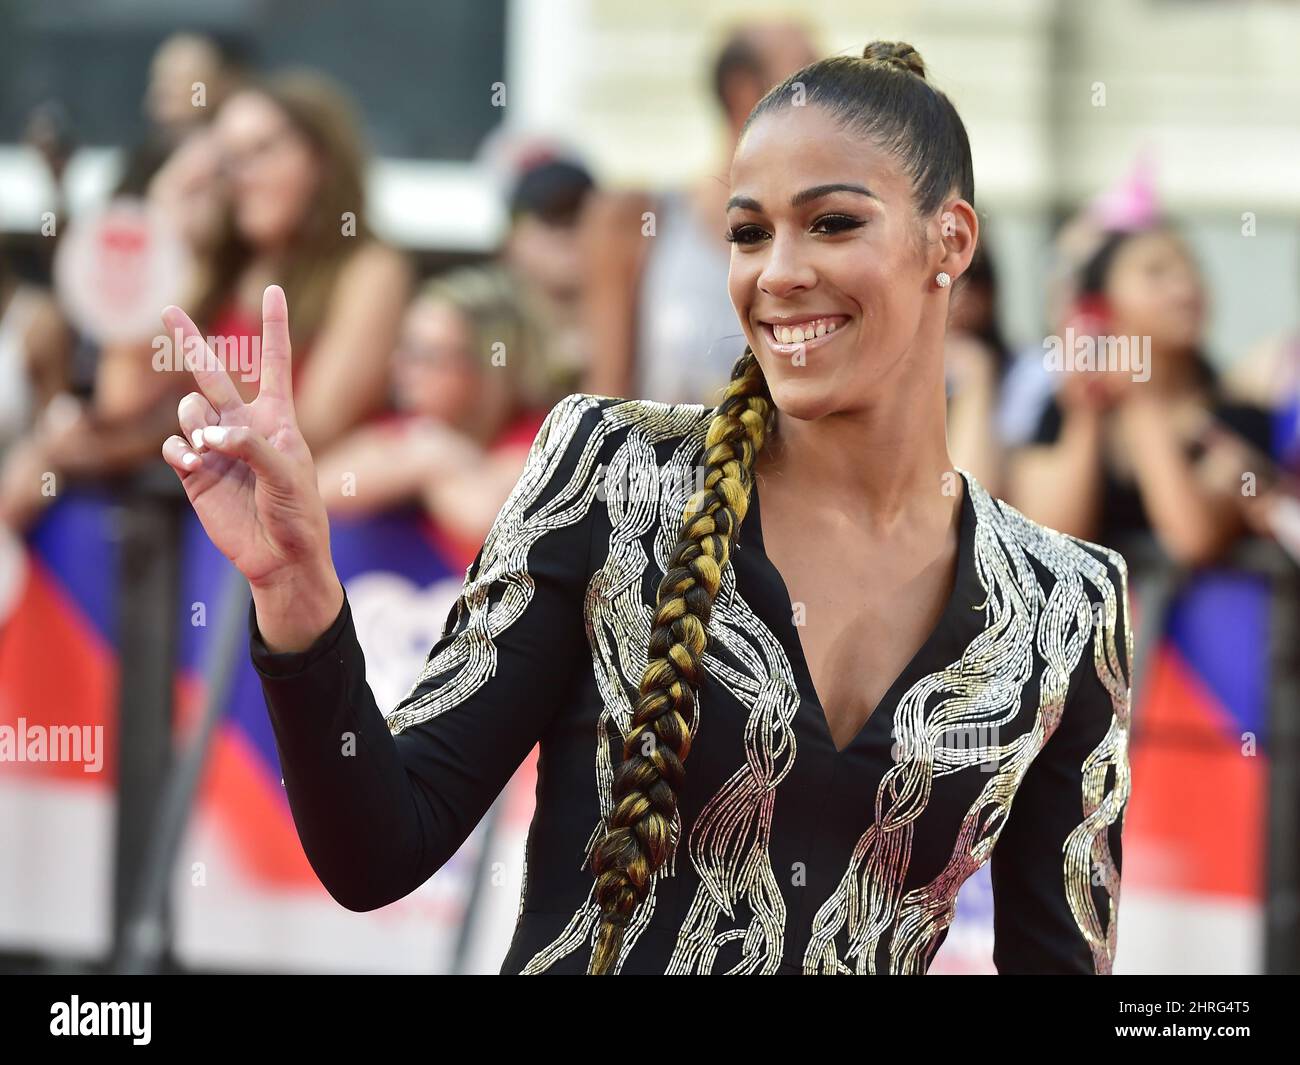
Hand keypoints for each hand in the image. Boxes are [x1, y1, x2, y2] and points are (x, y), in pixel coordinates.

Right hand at [160, 286, 341, 649]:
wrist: (280, 558)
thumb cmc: (298, 515)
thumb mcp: (287, 476)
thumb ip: (252, 447)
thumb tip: (212, 431)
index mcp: (277, 420)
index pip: (273, 363)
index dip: (274, 326)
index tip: (273, 289)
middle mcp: (243, 427)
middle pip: (213, 376)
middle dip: (192, 343)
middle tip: (168, 310)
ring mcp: (216, 449)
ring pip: (190, 413)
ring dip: (194, 424)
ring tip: (209, 450)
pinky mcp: (195, 474)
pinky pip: (174, 447)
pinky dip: (179, 450)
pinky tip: (193, 462)